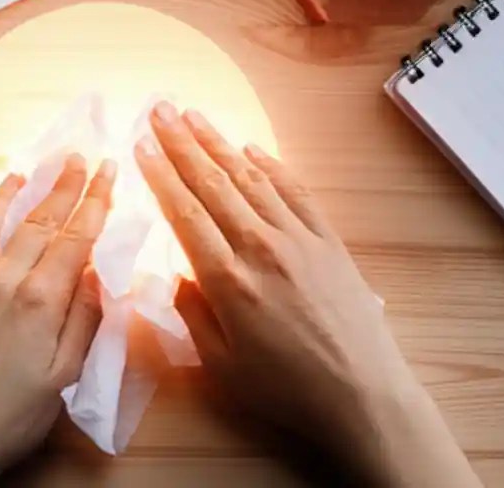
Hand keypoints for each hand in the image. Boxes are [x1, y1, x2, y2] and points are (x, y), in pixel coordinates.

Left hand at [0, 155, 114, 487]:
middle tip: (76, 156)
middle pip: (36, 220)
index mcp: (37, 299)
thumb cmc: (7, 418)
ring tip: (24, 172)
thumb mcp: (61, 377)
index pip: (74, 236)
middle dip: (61, 185)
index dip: (95, 199)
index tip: (108, 170)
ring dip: (9, 193)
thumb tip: (94, 276)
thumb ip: (82, 321)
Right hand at [135, 102, 480, 487]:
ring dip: (220, 144)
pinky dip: (271, 166)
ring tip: (194, 116)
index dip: (160, 176)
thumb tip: (174, 276)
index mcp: (229, 281)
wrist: (362, 392)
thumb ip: (192, 316)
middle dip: (182, 144)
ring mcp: (299, 239)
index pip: (185, 214)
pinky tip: (252, 149)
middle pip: (213, 184)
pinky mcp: (329, 240)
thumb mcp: (222, 367)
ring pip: (252, 179)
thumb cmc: (286, 389)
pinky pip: (295, 192)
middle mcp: (262, 247)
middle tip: (158, 110)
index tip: (140, 147)